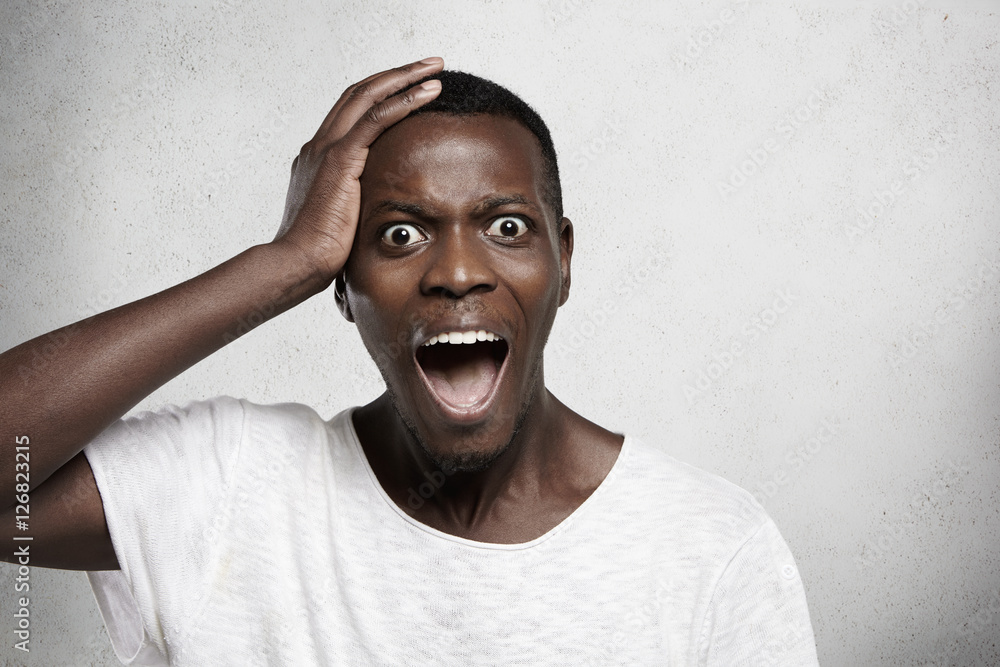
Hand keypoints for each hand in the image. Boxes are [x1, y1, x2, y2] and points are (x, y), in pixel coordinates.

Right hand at [272, 57, 443, 281]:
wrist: (297, 264)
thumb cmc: (320, 254)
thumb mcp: (341, 220)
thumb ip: (354, 204)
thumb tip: (373, 214)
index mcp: (318, 157)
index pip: (351, 111)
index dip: (381, 93)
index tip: (411, 86)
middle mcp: (319, 145)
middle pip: (360, 92)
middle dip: (397, 75)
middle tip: (430, 65)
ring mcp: (327, 149)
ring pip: (368, 96)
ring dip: (405, 78)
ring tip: (436, 69)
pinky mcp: (340, 160)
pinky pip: (375, 119)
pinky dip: (404, 101)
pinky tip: (429, 92)